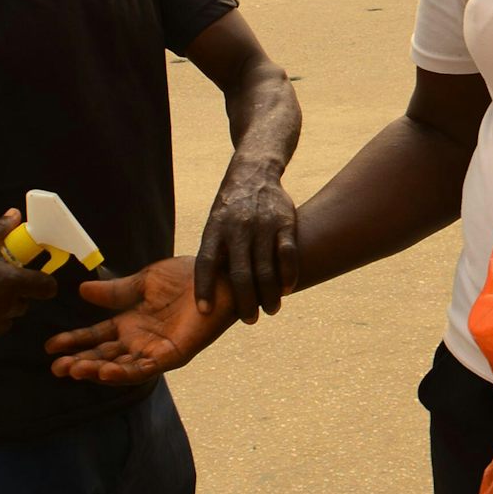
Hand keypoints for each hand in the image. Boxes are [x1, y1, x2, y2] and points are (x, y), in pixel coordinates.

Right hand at [46, 256, 235, 382]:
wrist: (217, 275)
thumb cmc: (186, 277)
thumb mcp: (143, 282)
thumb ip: (115, 291)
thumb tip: (81, 290)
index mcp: (130, 322)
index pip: (96, 337)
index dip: (74, 342)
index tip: (50, 346)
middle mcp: (140, 340)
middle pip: (104, 357)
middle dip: (79, 363)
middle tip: (56, 368)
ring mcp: (155, 350)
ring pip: (121, 368)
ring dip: (98, 371)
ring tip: (75, 370)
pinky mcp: (173, 355)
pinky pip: (146, 369)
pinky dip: (125, 372)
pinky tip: (106, 371)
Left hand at [195, 161, 296, 323]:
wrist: (254, 173)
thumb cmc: (230, 210)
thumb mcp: (214, 225)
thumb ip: (216, 254)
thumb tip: (210, 294)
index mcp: (215, 228)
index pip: (206, 262)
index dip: (204, 288)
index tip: (205, 312)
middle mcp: (237, 227)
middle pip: (240, 273)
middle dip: (245, 302)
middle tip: (249, 320)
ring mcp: (262, 224)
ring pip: (266, 269)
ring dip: (269, 295)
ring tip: (270, 310)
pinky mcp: (285, 222)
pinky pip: (288, 254)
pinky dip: (288, 275)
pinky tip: (287, 289)